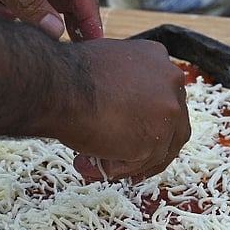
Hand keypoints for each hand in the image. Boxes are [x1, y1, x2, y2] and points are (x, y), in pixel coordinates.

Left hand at [0, 0, 102, 41]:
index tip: (97, 41)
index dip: (90, 15)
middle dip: (74, 23)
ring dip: (49, 23)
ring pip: (47, 3)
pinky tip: (27, 33)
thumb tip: (57, 31)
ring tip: (59, 50)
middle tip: (81, 53)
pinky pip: (26, 4)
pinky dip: (26, 19)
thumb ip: (28, 4)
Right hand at [57, 39, 190, 180]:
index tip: (129, 133)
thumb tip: (119, 111)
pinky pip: (137, 165)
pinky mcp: (153, 140)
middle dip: (146, 147)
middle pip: (171, 127)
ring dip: (126, 162)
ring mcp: (167, 113)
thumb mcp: (107, 65)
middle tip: (117, 157)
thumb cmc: (70, 74)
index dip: (148, 122)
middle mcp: (172, 83)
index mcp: (160, 59)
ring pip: (156, 151)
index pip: (165, 99)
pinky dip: (115, 169)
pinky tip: (90, 164)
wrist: (58, 85)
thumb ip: (124, 85)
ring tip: (93, 164)